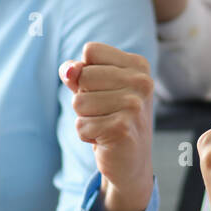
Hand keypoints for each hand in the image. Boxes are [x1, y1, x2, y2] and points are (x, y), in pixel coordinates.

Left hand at [59, 43, 154, 210]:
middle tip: (105, 112)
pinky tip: (105, 139)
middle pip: (83, 76)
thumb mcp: (93, 87)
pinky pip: (81, 125)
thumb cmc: (109, 116)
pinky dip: (86, 135)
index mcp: (138, 65)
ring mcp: (134, 105)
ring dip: (85, 117)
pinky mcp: (122, 128)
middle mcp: (141, 82)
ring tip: (105, 124)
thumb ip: (77, 72)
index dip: (86, 72)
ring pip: (79, 102)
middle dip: (84, 97)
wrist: (130, 159)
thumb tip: (68, 70)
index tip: (104, 90)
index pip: (91, 51)